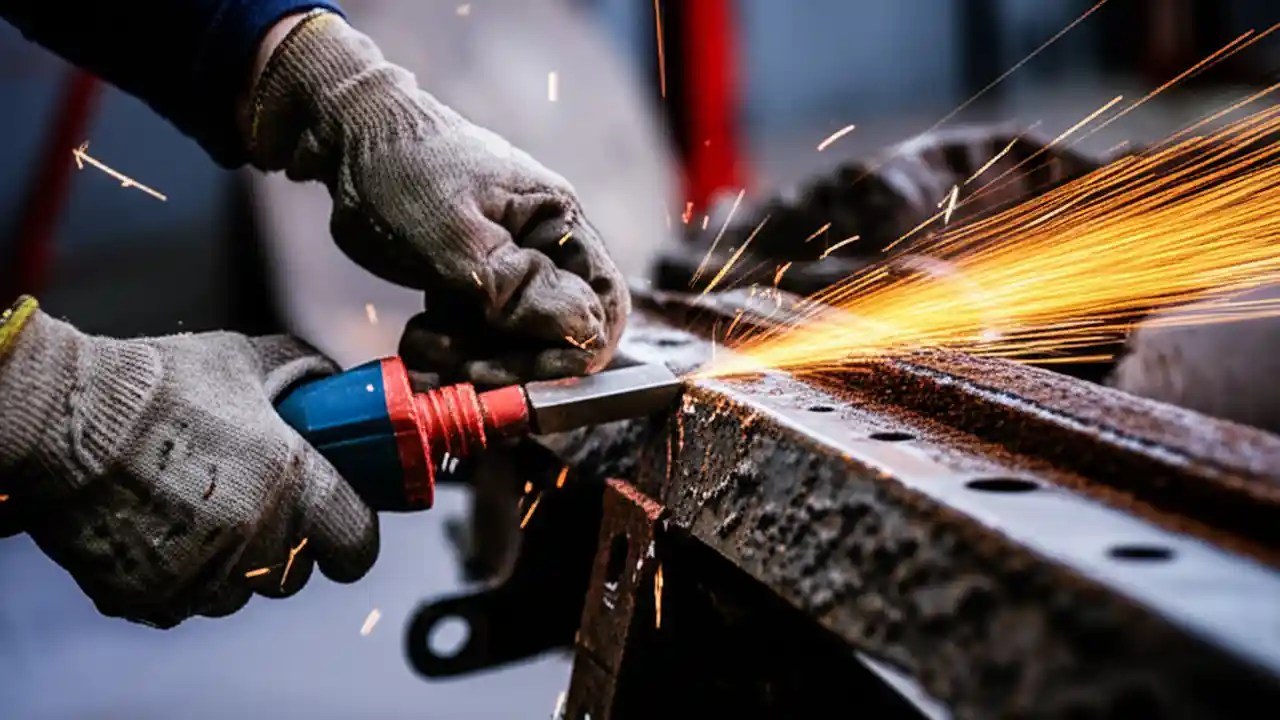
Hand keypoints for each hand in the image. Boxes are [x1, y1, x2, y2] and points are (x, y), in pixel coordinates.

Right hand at [0, 307, 376, 627]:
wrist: (65, 422)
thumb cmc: (159, 386)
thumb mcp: (246, 360)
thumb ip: (301, 373)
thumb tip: (329, 381)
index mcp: (295, 485)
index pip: (357, 544)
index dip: (354, 539)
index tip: (345, 531)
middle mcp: (257, 541)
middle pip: (297, 573)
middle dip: (288, 547)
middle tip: (262, 510)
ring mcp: (202, 577)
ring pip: (240, 593)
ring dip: (235, 567)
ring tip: (202, 516)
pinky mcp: (150, 598)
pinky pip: (184, 601)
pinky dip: (179, 576)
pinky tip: (159, 531)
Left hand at [246, 12, 628, 384]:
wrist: (343, 136)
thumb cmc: (401, 175)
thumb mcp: (457, 242)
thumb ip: (523, 289)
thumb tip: (587, 331)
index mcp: (559, 223)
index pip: (604, 304)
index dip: (577, 350)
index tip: (527, 376)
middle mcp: (544, 243)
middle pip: (557, 330)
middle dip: (508, 361)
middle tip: (456, 366)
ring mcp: (509, 261)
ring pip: (513, 338)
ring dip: (470, 357)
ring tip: (421, 345)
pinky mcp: (476, 275)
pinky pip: (479, 329)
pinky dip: (451, 345)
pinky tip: (417, 340)